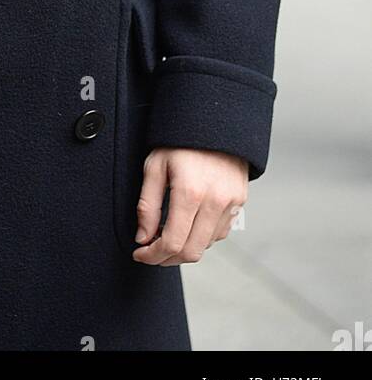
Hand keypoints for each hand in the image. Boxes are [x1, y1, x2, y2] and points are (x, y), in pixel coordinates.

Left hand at [131, 148, 247, 264]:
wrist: (213, 121)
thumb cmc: (180, 141)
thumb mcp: (154, 166)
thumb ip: (147, 205)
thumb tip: (143, 237)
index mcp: (190, 192)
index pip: (172, 243)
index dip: (152, 255)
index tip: (140, 253)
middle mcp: (214, 202)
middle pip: (191, 252)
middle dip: (167, 258)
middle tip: (151, 251)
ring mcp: (230, 203)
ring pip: (206, 245)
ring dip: (185, 248)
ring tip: (167, 235)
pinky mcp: (239, 202)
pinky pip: (220, 233)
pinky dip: (202, 237)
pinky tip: (188, 225)